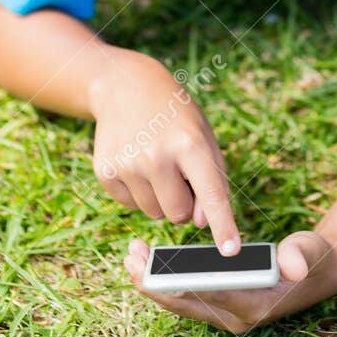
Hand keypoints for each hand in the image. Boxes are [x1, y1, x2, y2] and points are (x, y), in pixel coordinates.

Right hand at [89, 49, 239, 254]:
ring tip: (156, 162)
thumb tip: (200, 224)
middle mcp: (157, 155)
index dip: (223, 224)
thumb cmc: (175, 116)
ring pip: (155, 214)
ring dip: (160, 198)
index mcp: (190, 143)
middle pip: (178, 215)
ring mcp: (128, 165)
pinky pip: (131, 206)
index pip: (211, 193)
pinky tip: (135, 162)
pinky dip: (138, 192)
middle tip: (178, 171)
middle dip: (183, 203)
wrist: (125, 85)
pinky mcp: (105, 172)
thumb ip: (211, 179)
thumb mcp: (203, 135)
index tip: (231, 251)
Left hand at [124, 231, 336, 333]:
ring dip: (153, 283)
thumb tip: (293, 266)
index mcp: (253, 305)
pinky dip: (164, 282)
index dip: (180, 284)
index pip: (211, 296)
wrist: (312, 276)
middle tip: (131, 260)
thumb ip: (300, 256)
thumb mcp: (309, 251)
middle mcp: (234, 318)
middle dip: (155, 284)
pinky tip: (146, 263)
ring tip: (130, 257)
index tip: (154, 271)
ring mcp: (224, 316)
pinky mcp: (217, 308)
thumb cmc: (309, 260)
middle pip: (186, 304)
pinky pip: (184, 299)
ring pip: (180, 304)